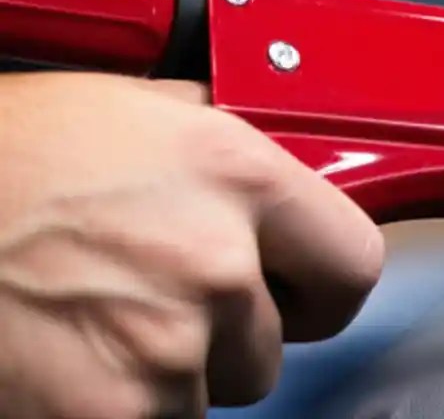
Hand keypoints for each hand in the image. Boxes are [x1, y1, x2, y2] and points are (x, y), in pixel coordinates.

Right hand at [0, 73, 383, 417]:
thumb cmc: (1, 156)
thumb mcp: (131, 109)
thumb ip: (223, 140)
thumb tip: (286, 153)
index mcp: (235, 174)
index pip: (355, 263)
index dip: (323, 284)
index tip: (299, 288)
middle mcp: (216, 263)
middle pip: (272, 345)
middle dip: (224, 335)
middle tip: (149, 296)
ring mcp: (164, 347)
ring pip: (207, 395)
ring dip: (162, 374)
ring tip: (87, 318)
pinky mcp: (111, 416)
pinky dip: (114, 408)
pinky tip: (63, 359)